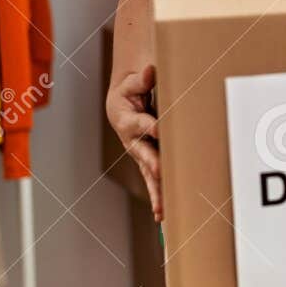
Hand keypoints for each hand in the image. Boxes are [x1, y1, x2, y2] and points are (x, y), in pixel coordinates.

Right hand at [107, 63, 163, 220]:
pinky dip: (158, 197)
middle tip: (161, 171)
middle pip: (144, 154)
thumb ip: (142, 79)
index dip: (151, 126)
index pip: (141, 124)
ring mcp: (140, 154)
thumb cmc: (130, 91)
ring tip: (162, 210)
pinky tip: (163, 215)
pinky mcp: (147, 162)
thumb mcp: (133, 82)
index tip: (160, 129)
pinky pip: (153, 181)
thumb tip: (150, 70)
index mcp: (127, 119)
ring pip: (149, 174)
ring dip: (156, 191)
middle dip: (153, 164)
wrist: (122, 104)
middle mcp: (132, 141)